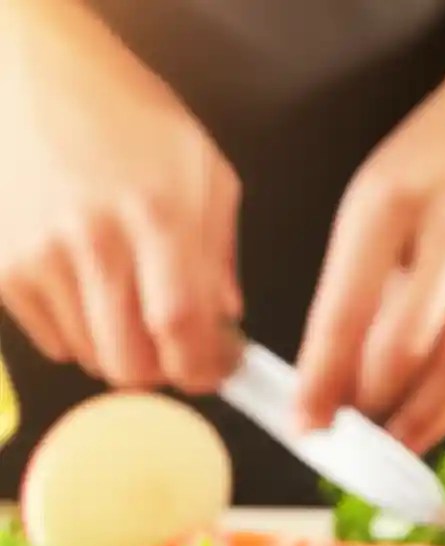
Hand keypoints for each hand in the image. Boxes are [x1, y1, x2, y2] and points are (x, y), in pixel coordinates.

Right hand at [0, 2, 240, 392]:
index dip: (203, 366)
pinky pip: (53, 339)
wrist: (37, 79)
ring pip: (91, 357)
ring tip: (141, 309)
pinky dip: (85, 334)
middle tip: (184, 350)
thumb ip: (221, 251)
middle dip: (166, 371)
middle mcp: (93, 241)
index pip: (179, 324)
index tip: (219, 370)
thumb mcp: (205, 172)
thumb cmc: (128, 119)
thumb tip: (227, 317)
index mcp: (156, 214)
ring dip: (126, 351)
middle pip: (129, 361)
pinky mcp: (4, 269)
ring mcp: (39, 258)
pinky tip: (99, 292)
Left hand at [297, 56, 444, 452]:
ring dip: (427, 419)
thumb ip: (364, 271)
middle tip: (352, 437)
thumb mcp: (385, 189)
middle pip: (411, 348)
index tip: (306, 422)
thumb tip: (344, 367)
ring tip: (397, 442)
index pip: (349, 309)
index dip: (324, 379)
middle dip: (374, 407)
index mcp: (395, 198)